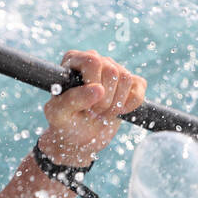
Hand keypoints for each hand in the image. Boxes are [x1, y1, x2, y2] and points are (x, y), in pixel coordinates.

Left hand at [36, 50, 146, 165]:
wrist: (80, 137)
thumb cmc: (65, 122)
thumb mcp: (58, 114)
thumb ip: (73, 100)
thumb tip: (99, 90)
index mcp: (73, 61)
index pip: (92, 61)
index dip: (94, 84)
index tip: (86, 104)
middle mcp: (95, 60)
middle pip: (112, 71)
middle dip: (104, 100)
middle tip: (93, 112)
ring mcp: (114, 69)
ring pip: (126, 78)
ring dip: (116, 104)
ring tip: (102, 112)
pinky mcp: (131, 82)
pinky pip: (139, 86)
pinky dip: (131, 105)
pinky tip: (118, 111)